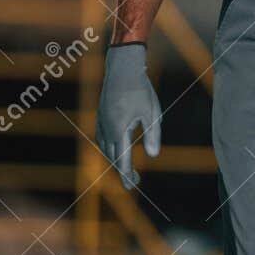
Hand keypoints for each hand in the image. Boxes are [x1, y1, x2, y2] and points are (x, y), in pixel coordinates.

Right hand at [95, 43, 160, 189]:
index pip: (122, 160)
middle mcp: (106, 129)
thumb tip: (153, 156)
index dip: (127, 175)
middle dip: (122, 171)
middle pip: (112, 157)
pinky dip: (108, 148)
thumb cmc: (140, 89)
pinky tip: (115, 150)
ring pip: (105, 148)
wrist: (122, 68)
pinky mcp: (101, 116)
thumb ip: (153, 135)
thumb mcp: (152, 113)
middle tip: (134, 182)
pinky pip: (102, 138)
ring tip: (126, 169)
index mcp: (119, 130)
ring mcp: (101, 122)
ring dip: (115, 160)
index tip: (132, 186)